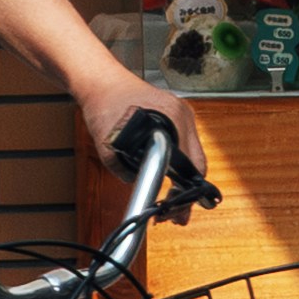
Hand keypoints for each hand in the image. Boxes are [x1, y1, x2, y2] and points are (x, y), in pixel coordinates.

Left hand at [81, 77, 202, 212]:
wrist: (101, 82)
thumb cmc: (105, 105)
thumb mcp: (108, 144)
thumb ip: (123, 170)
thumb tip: (139, 188)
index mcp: (174, 118)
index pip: (192, 164)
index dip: (186, 193)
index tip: (177, 211)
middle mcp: (183, 115)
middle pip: (197, 163)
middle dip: (188, 191)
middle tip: (177, 216)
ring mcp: (181, 115)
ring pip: (192, 156)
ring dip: (184, 178)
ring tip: (171, 201)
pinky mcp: (174, 117)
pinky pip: (183, 146)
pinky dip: (179, 164)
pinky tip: (169, 177)